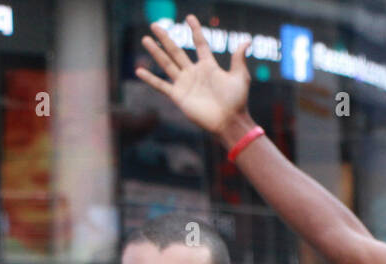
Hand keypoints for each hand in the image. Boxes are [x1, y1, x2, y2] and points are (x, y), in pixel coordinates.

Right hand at [136, 13, 250, 137]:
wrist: (229, 122)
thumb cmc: (237, 101)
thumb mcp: (240, 77)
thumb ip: (239, 58)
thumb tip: (247, 40)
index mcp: (209, 66)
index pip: (200, 44)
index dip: (195, 31)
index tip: (189, 18)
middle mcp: (194, 73)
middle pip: (177, 51)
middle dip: (166, 38)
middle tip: (155, 25)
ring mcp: (185, 84)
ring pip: (167, 64)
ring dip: (156, 52)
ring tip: (145, 39)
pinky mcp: (179, 96)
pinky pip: (161, 86)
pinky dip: (150, 79)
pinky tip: (139, 71)